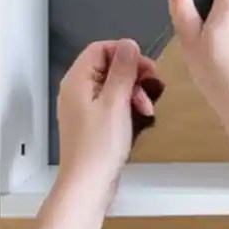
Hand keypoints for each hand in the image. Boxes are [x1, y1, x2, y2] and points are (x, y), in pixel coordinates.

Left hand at [56, 39, 159, 203]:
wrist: (88, 185)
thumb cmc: (100, 144)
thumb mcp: (116, 102)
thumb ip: (122, 70)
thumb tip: (128, 43)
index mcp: (77, 80)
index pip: (100, 48)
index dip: (125, 53)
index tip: (145, 68)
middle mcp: (77, 89)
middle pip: (109, 66)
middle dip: (133, 75)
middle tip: (152, 88)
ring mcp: (84, 107)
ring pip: (114, 85)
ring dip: (134, 92)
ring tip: (147, 109)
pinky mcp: (93, 122)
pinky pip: (112, 102)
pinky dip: (128, 106)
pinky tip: (141, 117)